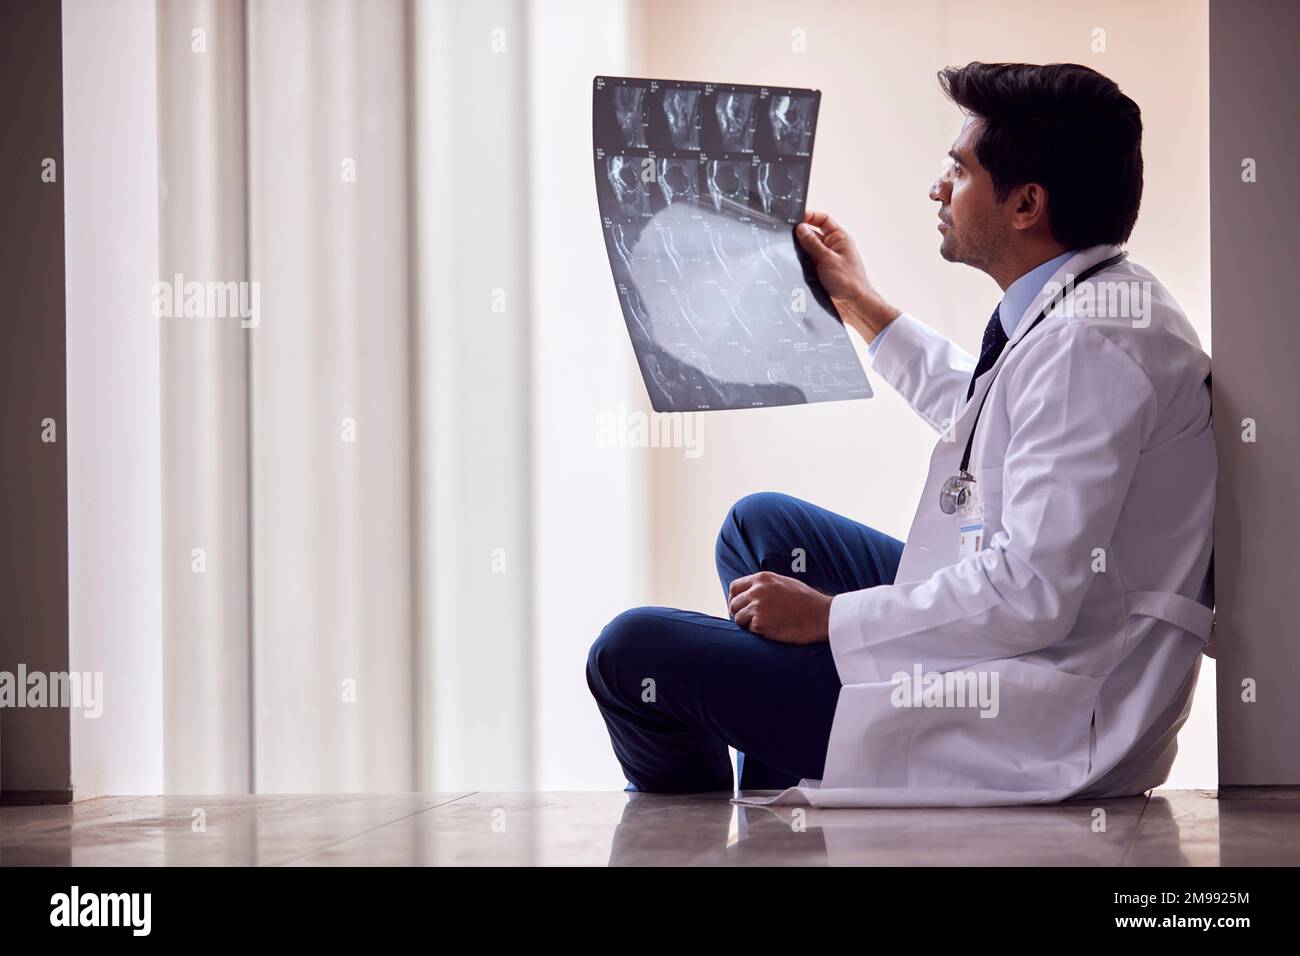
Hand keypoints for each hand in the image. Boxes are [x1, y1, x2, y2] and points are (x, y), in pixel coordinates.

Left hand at [728, 571, 832, 644]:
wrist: (821, 616)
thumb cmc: (806, 601)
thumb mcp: (784, 583)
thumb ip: (764, 585)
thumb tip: (748, 592)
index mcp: (762, 578)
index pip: (735, 587)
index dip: (733, 599)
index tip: (737, 607)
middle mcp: (757, 591)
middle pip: (734, 604)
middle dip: (738, 613)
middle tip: (748, 621)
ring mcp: (758, 607)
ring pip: (739, 618)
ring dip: (747, 624)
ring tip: (764, 625)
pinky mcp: (761, 624)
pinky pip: (750, 630)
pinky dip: (758, 632)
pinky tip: (773, 629)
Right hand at [795, 211, 900, 341]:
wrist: (853, 304)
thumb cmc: (848, 281)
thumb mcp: (827, 258)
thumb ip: (812, 243)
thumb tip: (800, 228)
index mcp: (840, 238)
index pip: (823, 220)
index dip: (810, 217)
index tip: (796, 219)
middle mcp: (833, 247)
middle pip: (813, 234)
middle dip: (802, 236)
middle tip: (789, 237)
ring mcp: (826, 260)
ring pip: (808, 250)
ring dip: (800, 251)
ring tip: (792, 253)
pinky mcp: (820, 272)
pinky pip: (807, 263)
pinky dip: (801, 263)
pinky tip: (795, 265)